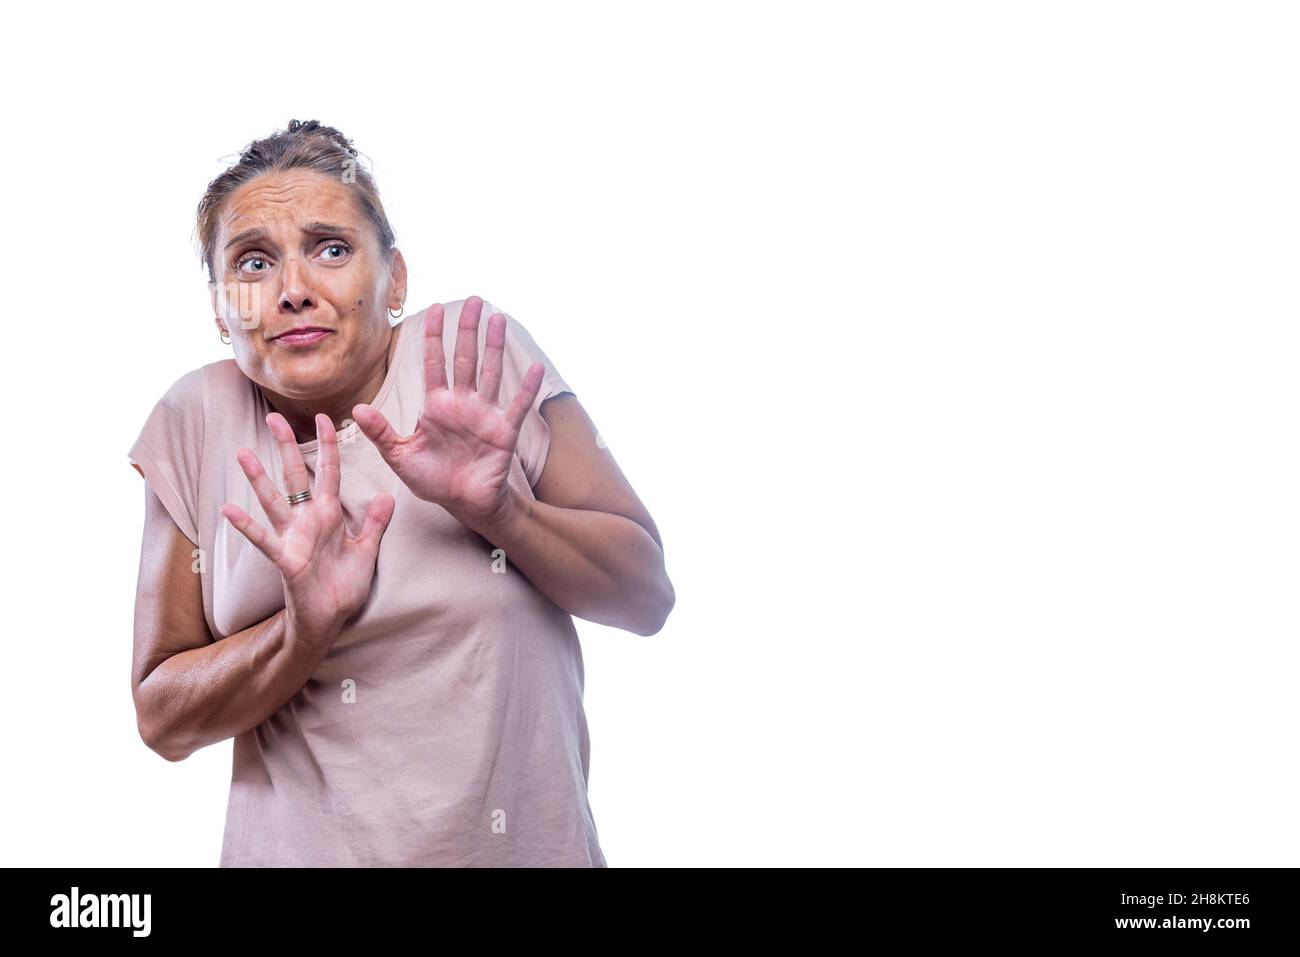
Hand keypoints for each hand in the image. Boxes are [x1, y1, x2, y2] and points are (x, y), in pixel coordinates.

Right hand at [219, 412, 395, 645]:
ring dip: (258, 478)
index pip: (329, 472)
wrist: (330, 620)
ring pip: (274, 501)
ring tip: (242, 452)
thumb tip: (388, 496)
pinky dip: (247, 525)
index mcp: (330, 515)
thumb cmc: (343, 586)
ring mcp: (294, 538)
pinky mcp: (286, 559)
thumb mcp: (366, 550)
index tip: (326, 417)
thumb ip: (375, 524)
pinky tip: (229, 509)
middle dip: (287, 446)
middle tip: (273, 416)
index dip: (329, 446)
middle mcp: (308, 520)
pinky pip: (264, 539)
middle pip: (296, 476)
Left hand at [351, 296, 543, 526]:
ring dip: (494, 346)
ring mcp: (484, 414)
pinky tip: (535, 368)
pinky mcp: (504, 431)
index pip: (433, 362)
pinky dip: (526, 388)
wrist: (463, 503)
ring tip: (497, 319)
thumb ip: (381, 433)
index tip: (434, 309)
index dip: (434, 336)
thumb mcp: (400, 457)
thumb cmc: (432, 479)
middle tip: (472, 300)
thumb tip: (357, 409)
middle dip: (467, 329)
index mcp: (435, 405)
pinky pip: (517, 405)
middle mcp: (461, 403)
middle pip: (464, 358)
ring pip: (490, 372)